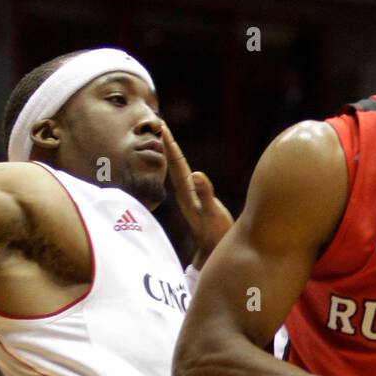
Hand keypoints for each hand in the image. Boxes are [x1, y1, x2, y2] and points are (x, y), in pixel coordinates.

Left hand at [162, 123, 232, 267]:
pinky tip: (180, 165)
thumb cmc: (215, 233)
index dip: (171, 145)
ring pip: (177, 170)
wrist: (213, 251)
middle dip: (167, 144)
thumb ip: (205, 194)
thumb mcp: (213, 212)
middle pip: (173, 164)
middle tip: (160, 124)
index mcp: (187, 192)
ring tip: (167, 138)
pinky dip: (180, 166)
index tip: (163, 127)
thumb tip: (196, 175)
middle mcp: (184, 193)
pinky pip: (183, 178)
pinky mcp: (193, 201)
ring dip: (172, 154)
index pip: (177, 164)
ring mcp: (187, 197)